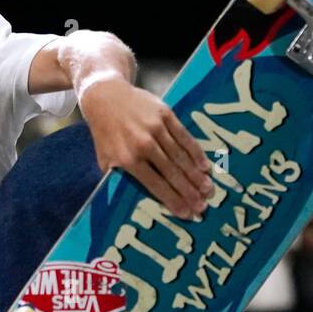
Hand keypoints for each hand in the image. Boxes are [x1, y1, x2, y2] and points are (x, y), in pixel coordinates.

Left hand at [79, 79, 212, 219]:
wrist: (105, 96)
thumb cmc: (106, 133)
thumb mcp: (104, 159)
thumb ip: (116, 179)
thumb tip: (128, 202)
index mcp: (127, 159)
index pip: (155, 184)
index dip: (172, 200)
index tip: (186, 214)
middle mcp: (143, 144)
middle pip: (172, 173)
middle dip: (189, 192)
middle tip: (203, 207)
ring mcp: (156, 128)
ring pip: (180, 156)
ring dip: (196, 176)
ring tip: (208, 190)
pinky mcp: (165, 114)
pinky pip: (184, 136)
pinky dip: (195, 152)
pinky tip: (205, 166)